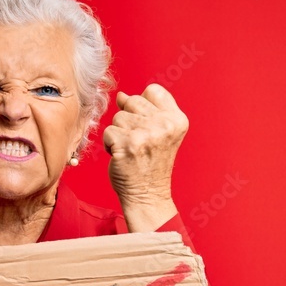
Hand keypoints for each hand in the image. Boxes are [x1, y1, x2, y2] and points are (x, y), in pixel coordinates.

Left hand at [102, 83, 187, 231]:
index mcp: (177, 120)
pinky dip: (110, 145)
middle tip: (139, 142)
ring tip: (131, 150)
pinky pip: (108, 132)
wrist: (148, 195)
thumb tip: (121, 95)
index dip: (143, 106)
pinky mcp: (127, 144)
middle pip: (132, 101)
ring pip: (117, 117)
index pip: (153, 90)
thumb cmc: (151, 164)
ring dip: (119, 134)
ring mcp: (146, 134)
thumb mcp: (160, 133)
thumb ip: (145, 110)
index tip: (147, 126)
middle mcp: (164, 125)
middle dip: (129, 120)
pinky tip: (122, 156)